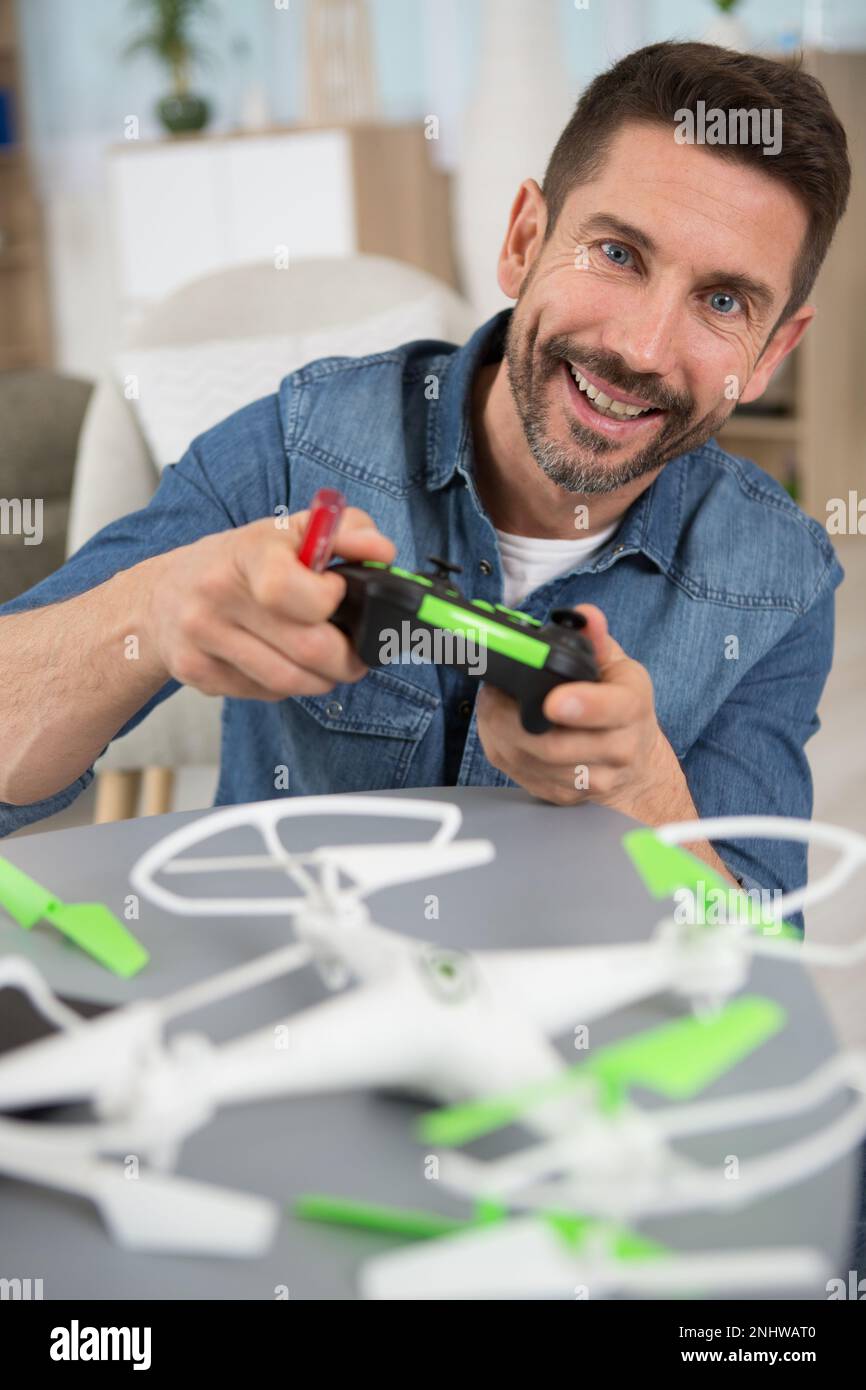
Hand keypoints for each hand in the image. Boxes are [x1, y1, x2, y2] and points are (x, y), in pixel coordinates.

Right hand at [144, 508, 394, 699]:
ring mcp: (202, 638)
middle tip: (354, 653)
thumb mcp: (287, 533)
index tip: (336, 592)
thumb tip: (381, 551)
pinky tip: (284, 665)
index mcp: (246, 553)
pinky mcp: (197, 673)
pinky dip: (286, 687)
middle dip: (347, 658)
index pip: (293, 589)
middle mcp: (217, 594)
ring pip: (289, 681)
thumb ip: (345, 531)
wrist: (160, 597)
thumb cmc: (236, 563)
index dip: (330, 598)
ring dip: (322, 679)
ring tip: (327, 663)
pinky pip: (264, 694)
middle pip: (308, 648)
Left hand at [476, 604, 677, 816]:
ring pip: (532, 762)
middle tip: (495, 692)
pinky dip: (503, 749)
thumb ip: (596, 639)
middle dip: (514, 719)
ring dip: (501, 732)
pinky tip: (501, 729)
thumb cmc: (621, 706)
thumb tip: (585, 616)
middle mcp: (618, 749)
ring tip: (495, 706)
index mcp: (632, 707)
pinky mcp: (565, 796)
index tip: (553, 701)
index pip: (611, 709)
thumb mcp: (617, 666)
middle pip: (557, 745)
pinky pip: (522, 775)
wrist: (636, 762)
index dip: (582, 706)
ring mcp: (592, 780)